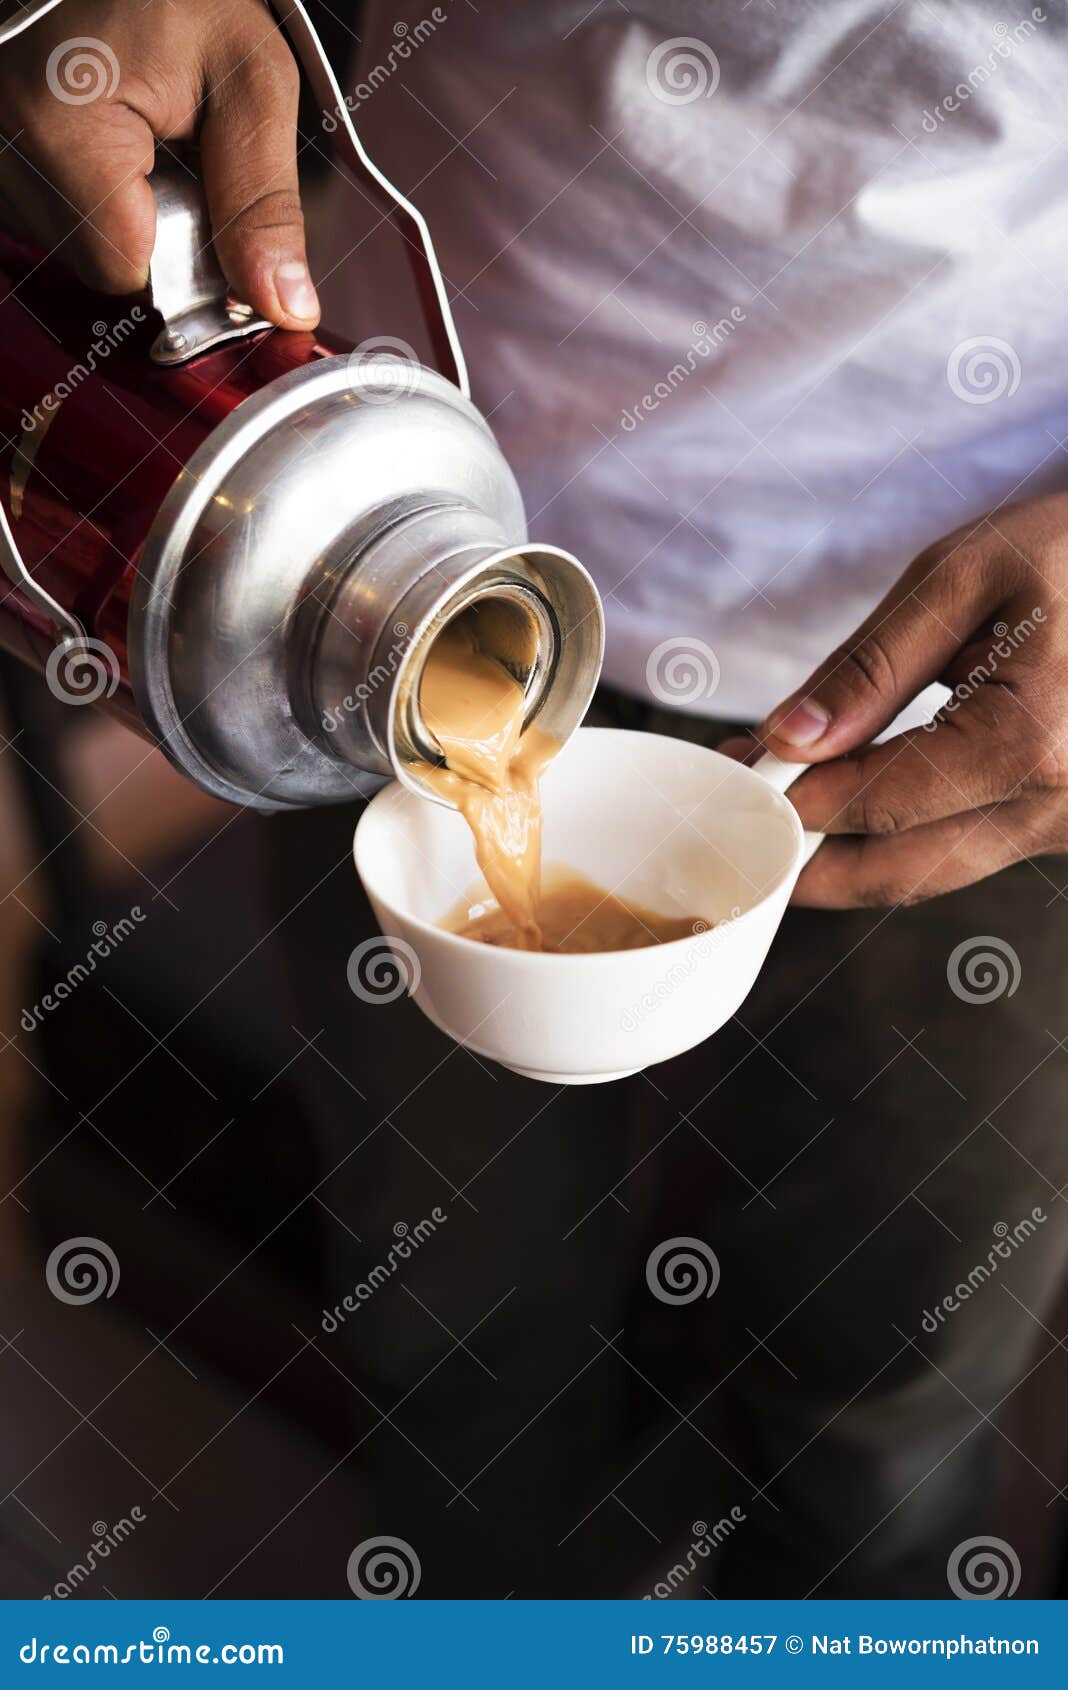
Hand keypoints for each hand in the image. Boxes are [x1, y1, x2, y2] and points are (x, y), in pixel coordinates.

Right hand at [0, 0, 318, 327]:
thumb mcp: (250, 85)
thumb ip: (264, 203)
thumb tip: (284, 304)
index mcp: (62, 126)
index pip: (125, 270)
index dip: (184, 258)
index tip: (208, 207)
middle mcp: (7, 138)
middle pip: (98, 265)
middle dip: (156, 232)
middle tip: (177, 158)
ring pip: (74, 246)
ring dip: (122, 214)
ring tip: (140, 140)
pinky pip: (52, 215)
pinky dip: (91, 197)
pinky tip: (107, 145)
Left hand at [726, 495, 1067, 907]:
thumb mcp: (966, 575)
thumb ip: (873, 665)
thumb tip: (790, 737)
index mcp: (1028, 745)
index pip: (871, 802)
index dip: (788, 797)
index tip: (730, 779)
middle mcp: (1057, 807)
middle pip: (895, 872)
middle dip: (804, 860)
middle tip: (737, 826)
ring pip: (931, 873)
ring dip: (848, 853)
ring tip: (784, 804)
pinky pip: (969, 851)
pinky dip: (904, 837)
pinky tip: (856, 798)